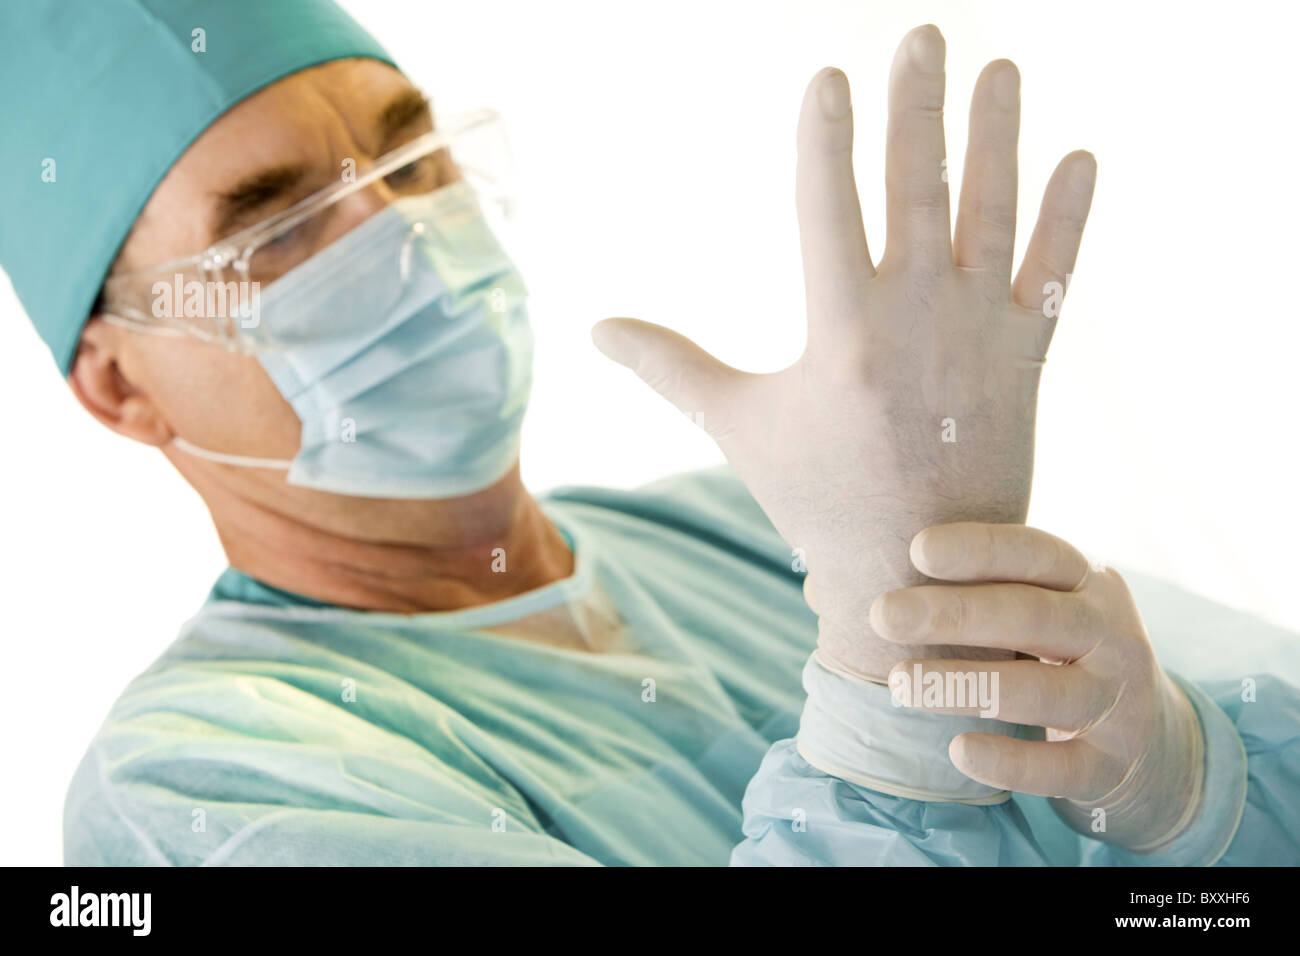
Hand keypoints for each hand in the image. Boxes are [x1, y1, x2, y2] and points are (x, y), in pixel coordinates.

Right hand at [592, 24, 1096, 679]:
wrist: (918, 575)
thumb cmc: (814, 498)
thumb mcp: (737, 425)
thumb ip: (670, 365)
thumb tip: (594, 328)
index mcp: (839, 332)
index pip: (829, 209)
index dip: (828, 138)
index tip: (830, 76)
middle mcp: (915, 321)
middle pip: (916, 189)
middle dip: (918, 106)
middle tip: (923, 35)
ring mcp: (978, 338)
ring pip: (992, 215)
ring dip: (998, 137)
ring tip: (1002, 68)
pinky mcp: (1027, 361)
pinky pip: (1054, 275)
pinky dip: (1069, 219)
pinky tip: (1080, 157)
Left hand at [873, 522, 1204, 852]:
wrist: (1154, 744)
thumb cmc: (1060, 656)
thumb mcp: (1041, 609)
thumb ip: (968, 589)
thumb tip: (825, 580)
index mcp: (1087, 583)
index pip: (1036, 553)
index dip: (979, 549)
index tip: (917, 548)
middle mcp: (1111, 635)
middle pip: (1032, 616)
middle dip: (953, 614)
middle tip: (882, 615)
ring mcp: (1117, 701)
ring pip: (1039, 691)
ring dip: (963, 686)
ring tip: (898, 685)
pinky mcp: (1111, 764)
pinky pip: (1058, 766)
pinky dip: (1009, 761)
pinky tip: (958, 751)